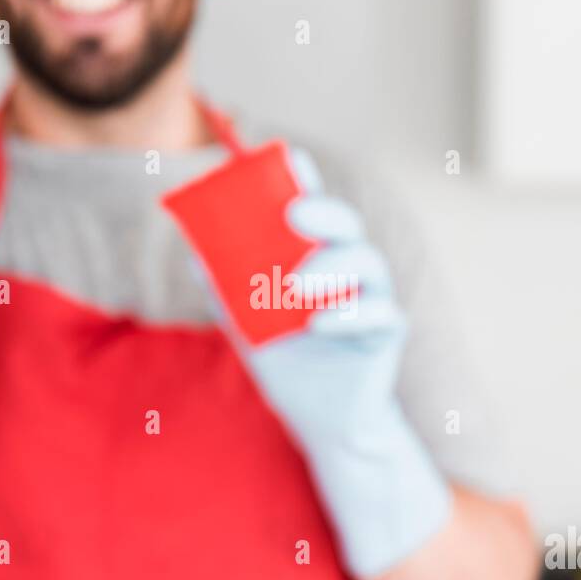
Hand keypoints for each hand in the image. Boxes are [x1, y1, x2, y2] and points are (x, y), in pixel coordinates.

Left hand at [230, 150, 451, 578]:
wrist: (321, 422)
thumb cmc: (288, 365)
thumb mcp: (247, 326)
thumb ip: (227, 289)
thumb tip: (195, 256)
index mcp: (316, 259)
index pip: (314, 210)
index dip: (305, 180)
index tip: (285, 157)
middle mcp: (348, 271)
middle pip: (346, 226)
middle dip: (322, 212)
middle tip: (294, 213)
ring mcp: (371, 301)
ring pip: (367, 265)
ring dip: (333, 267)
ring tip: (295, 284)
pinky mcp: (385, 336)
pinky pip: (380, 316)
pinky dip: (352, 315)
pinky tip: (322, 322)